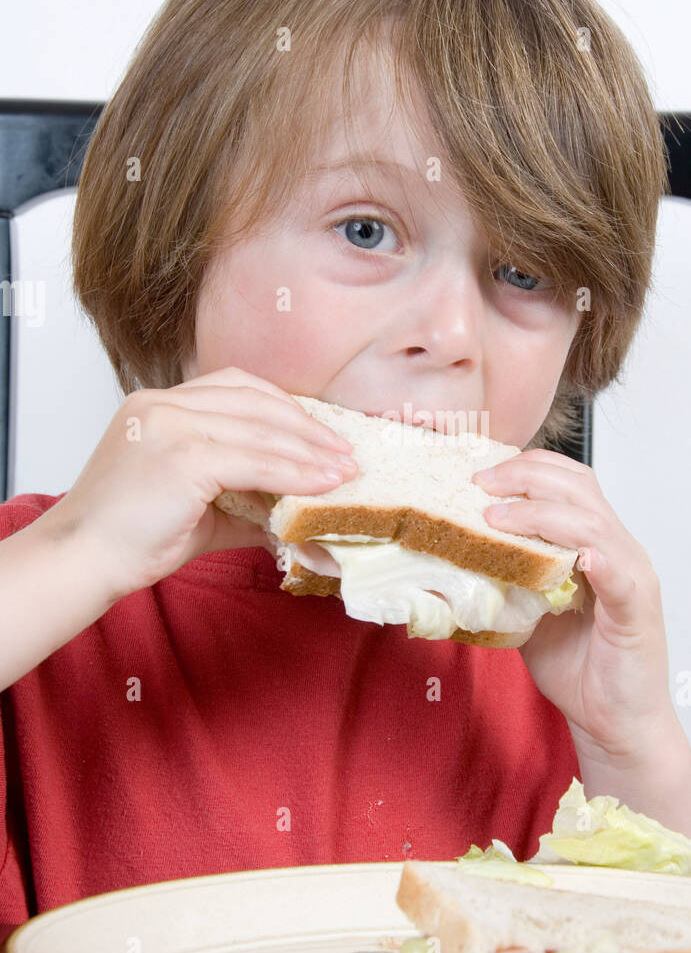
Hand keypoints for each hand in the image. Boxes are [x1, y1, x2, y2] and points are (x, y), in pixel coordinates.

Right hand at [38, 367, 357, 599]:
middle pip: (255, 402)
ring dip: (311, 452)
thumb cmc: (130, 539)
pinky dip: (296, 473)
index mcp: (159, 406)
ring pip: (261, 430)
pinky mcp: (182, 455)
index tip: (323, 434)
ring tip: (344, 471)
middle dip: (308, 428)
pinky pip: (256, 460)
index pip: (237, 389)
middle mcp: (162, 404)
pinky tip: (322, 485)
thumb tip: (299, 514)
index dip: (286, 409)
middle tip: (346, 454)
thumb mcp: (198, 510)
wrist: (81, 563)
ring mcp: (170, 424)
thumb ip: (247, 501)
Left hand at [472, 450, 675, 760]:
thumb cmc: (577, 667)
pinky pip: (619, 577)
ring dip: (542, 514)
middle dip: (526, 477)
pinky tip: (579, 556)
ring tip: (498, 517)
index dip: (527, 467)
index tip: (480, 472)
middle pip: (580, 488)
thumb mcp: (526, 612)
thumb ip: (503, 580)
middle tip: (480, 483)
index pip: (569, 482)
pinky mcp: (636, 612)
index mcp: (595, 542)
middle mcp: (618, 550)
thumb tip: (448, 561)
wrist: (614, 722)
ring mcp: (631, 577)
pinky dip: (599, 561)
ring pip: (593, 524)